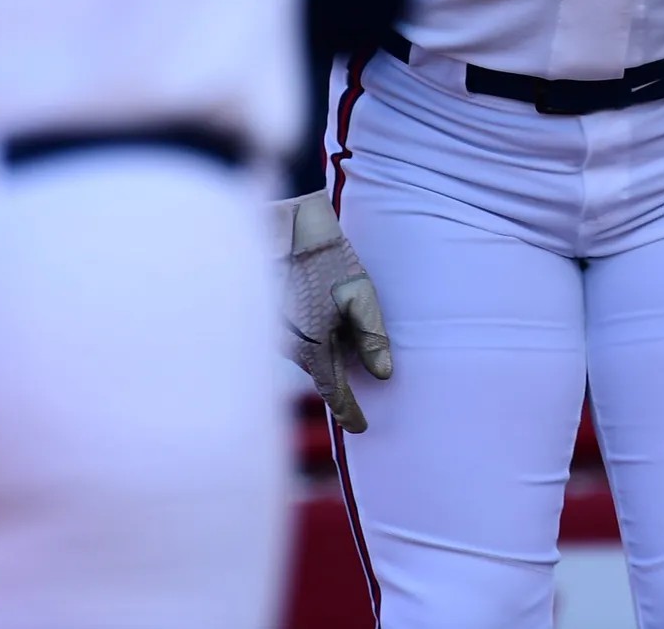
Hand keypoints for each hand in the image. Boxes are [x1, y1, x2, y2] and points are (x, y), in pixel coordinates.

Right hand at [277, 190, 393, 432]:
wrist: (292, 235)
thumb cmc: (331, 264)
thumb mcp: (360, 298)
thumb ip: (372, 337)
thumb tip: (384, 374)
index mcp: (315, 347)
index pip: (334, 390)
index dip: (348, 412)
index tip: (361, 428)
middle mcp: (293, 348)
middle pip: (322, 376)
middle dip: (338, 391)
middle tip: (354, 410)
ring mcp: (281, 335)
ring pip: (310, 359)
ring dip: (327, 365)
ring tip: (347, 373)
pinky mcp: (278, 320)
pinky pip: (299, 345)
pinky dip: (315, 348)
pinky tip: (328, 339)